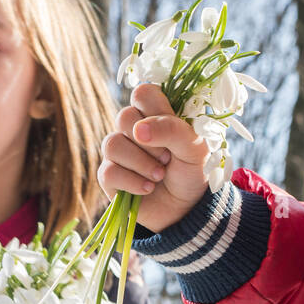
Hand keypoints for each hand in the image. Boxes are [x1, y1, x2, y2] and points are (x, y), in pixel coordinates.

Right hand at [99, 83, 210, 231]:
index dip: (154, 110)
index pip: (143, 93)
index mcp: (155, 114)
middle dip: (150, 143)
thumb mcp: (195, 148)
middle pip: (124, 117)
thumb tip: (138, 130)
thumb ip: (172, 129)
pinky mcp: (109, 175)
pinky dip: (133, 182)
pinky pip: (109, 172)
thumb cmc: (192, 173)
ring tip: (159, 176)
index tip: (171, 130)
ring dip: (141, 163)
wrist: (186, 210)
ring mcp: (119, 151)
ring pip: (113, 144)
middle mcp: (133, 128)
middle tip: (168, 158)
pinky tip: (148, 189)